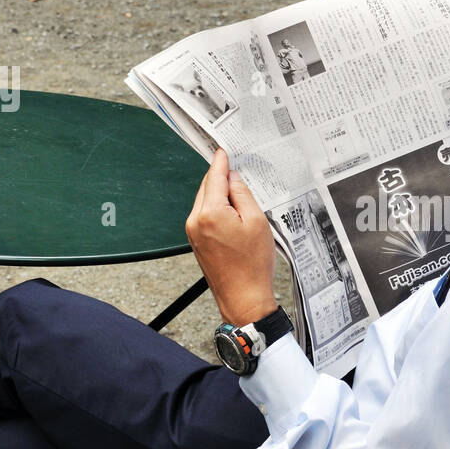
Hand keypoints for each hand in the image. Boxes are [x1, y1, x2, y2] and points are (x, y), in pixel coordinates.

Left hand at [186, 149, 278, 326]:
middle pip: (207, 187)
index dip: (221, 162)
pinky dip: (216, 208)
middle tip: (233, 166)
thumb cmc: (252, 265)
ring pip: (205, 201)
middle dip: (220, 177)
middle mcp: (196, 220)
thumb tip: (233, 178)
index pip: (215, 177)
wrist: (243, 297)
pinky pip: (204, 215)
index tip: (223, 150)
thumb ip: (242, 194)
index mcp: (210, 212)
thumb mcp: (257, 221)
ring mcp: (193, 232)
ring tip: (240, 195)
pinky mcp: (195, 242)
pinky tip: (232, 212)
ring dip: (219, 194)